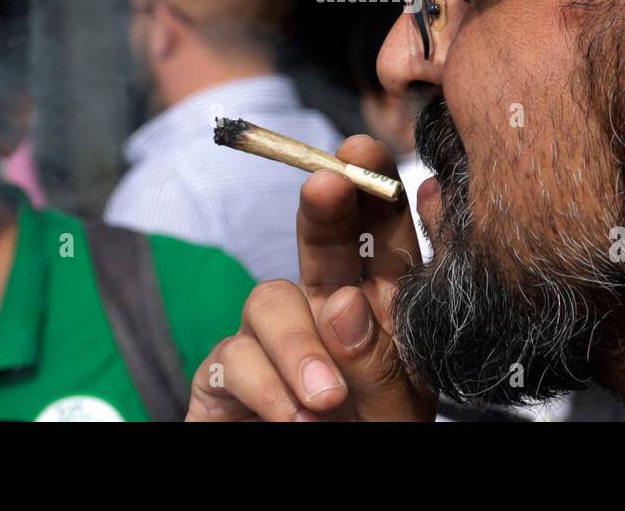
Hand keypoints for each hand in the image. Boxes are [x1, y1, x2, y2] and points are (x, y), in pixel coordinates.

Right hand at [185, 135, 437, 420]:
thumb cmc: (367, 445)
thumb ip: (381, 359)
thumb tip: (346, 302)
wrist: (313, 501)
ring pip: (269, 299)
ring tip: (326, 402)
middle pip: (322, 243)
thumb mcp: (396, 412)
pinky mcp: (227, 380)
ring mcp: (273, 344)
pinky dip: (264, 388)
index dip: (375, 188)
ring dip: (297, 346)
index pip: (382, 239)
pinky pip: (234, 357)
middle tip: (329, 184)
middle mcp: (326, 314)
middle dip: (325, 207)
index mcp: (383, 312)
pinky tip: (292, 417)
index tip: (365, 149)